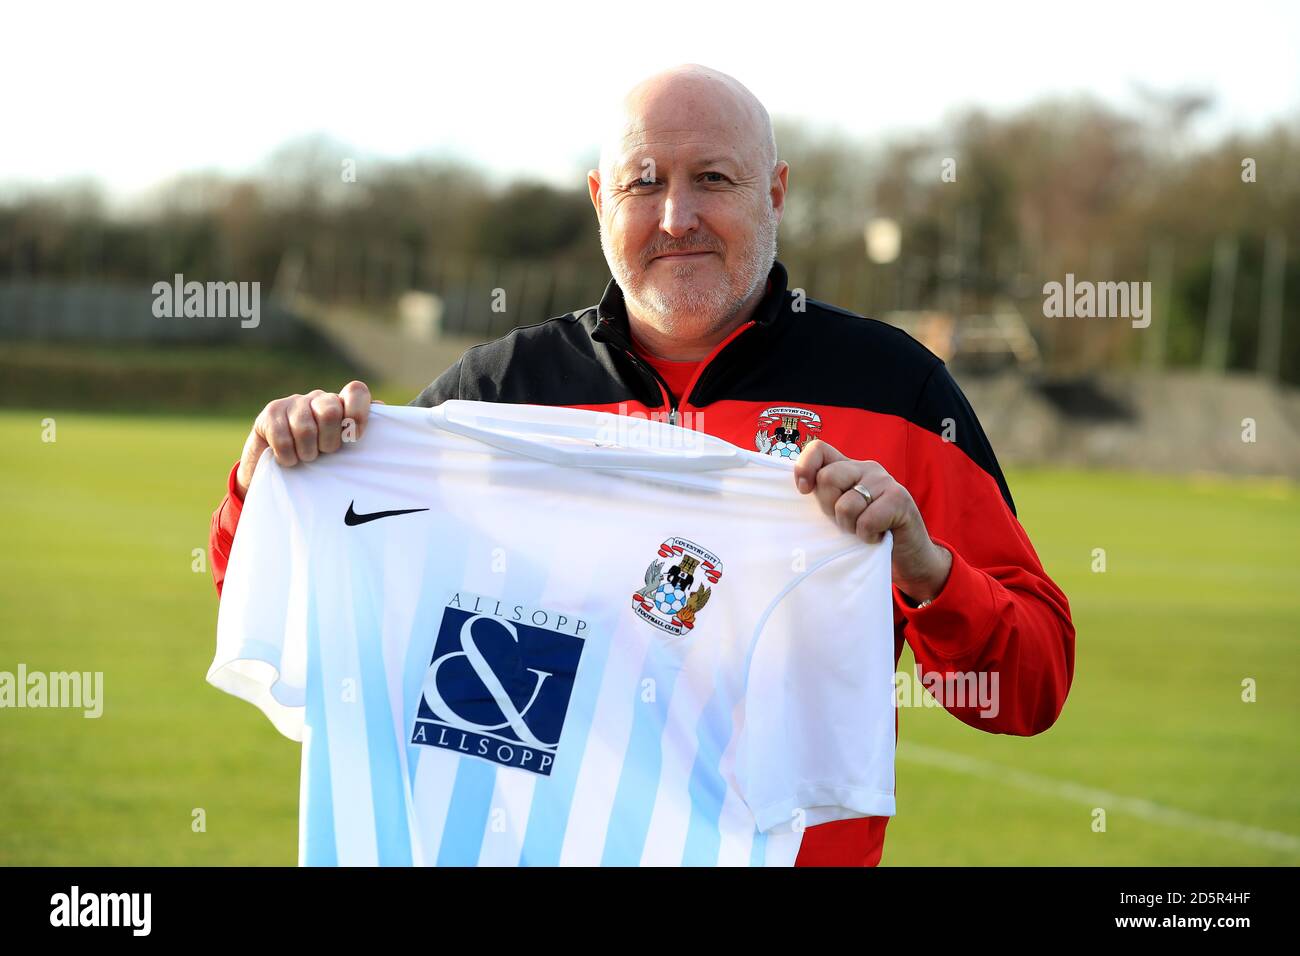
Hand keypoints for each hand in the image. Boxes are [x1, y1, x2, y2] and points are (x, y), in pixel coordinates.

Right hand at [236, 381, 373, 497]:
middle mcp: (319, 398)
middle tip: (326, 453)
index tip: (354, 437)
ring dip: (308, 452)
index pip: (356, 391)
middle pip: (330, 410)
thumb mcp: (346, 451)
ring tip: (308, 458)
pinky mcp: (269, 414)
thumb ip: (364, 434)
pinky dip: (287, 456)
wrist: (278, 468)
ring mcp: (293, 403)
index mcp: (342, 404)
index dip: (358, 412)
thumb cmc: (322, 460)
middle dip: (329, 441)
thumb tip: (388, 416)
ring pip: (305, 426)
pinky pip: (282, 437)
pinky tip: (289, 460)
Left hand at [793, 439, 952, 602]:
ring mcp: (884, 481)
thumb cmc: (868, 533)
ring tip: (863, 530)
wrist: (908, 556)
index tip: (804, 491)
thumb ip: (824, 497)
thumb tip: (796, 494)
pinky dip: (867, 536)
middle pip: (827, 478)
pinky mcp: (899, 499)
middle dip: (829, 508)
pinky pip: (866, 520)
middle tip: (845, 522)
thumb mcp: (839, 513)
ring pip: (846, 504)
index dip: (805, 467)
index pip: (818, 449)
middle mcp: (866, 468)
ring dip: (850, 527)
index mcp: (848, 468)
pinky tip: (877, 536)